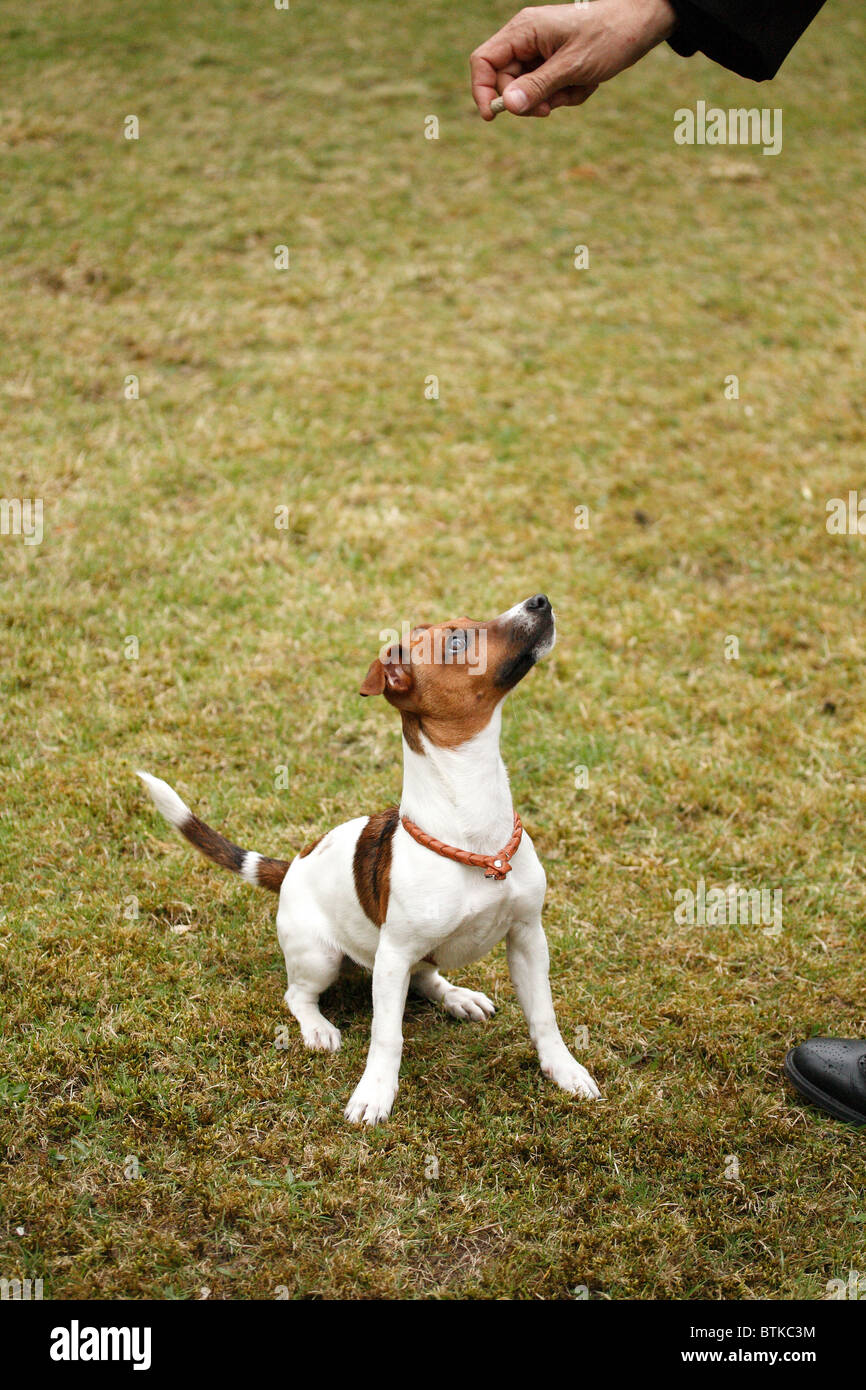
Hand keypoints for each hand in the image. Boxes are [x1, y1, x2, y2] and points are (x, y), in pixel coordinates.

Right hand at [470, 0, 676, 119]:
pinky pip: (549, 90)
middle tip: (550, 109)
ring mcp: (541, 51)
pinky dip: (566, 94)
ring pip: (530, 90)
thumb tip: (507, 106)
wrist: (640, 26)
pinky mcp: (554, 63)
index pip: (484, 61)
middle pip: (506, 81)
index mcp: (524, 30)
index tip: (493, 117)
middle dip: (529, 100)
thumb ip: (537, 86)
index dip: (482, 90)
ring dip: (553, 99)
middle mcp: (527, 39)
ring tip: (579, 87)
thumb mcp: (572, 67)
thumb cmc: (608, 37)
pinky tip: (586, 83)